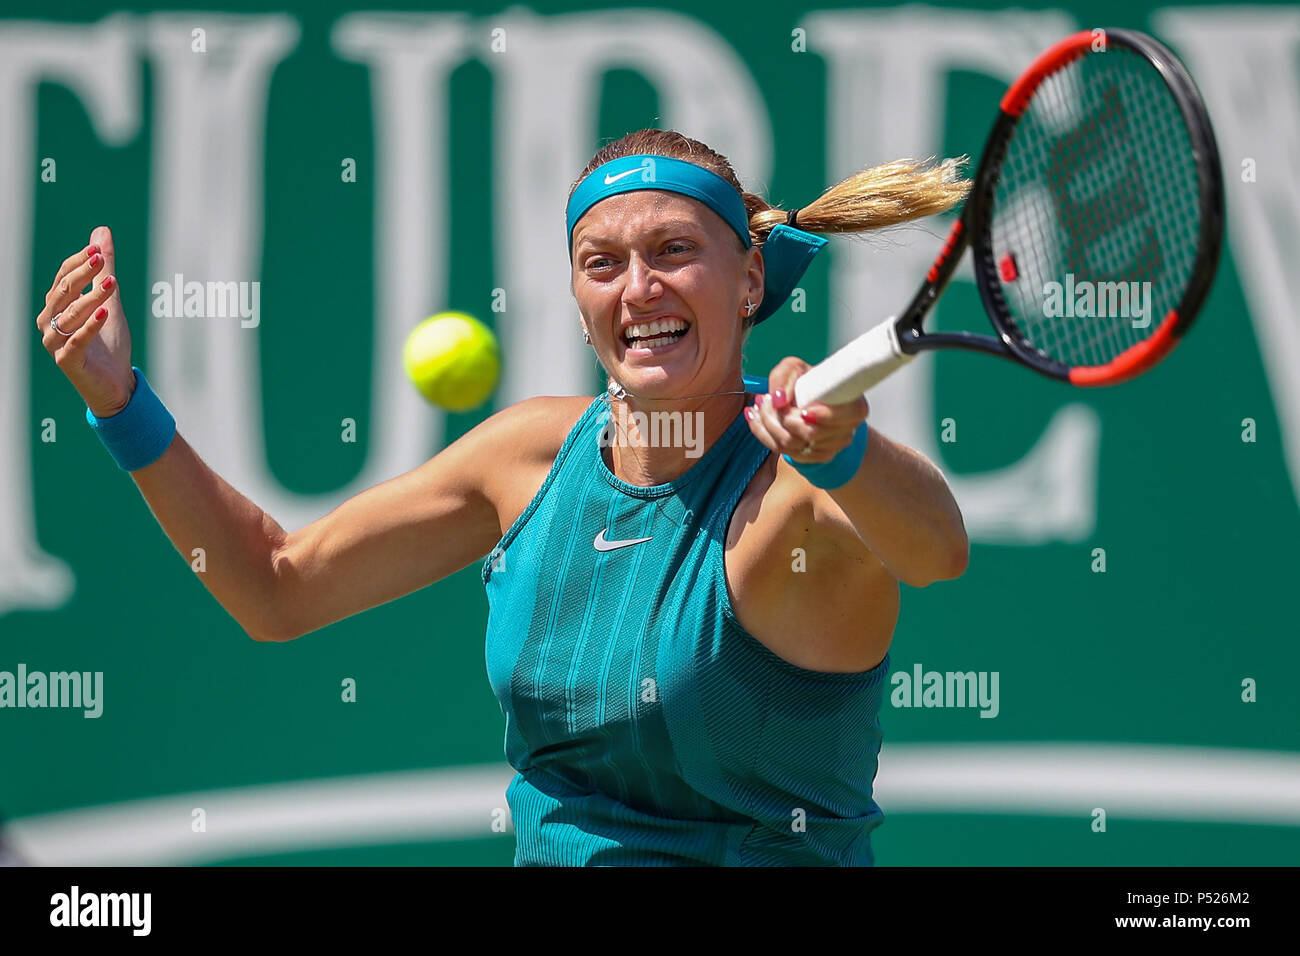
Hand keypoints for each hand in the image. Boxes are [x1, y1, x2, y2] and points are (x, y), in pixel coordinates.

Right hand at [36, 225, 135, 417]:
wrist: (117, 384)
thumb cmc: (109, 343)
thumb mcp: (111, 302)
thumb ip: (105, 270)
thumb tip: (101, 232)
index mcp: (56, 307)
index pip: (62, 278)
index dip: (79, 263)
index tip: (97, 248)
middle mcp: (50, 323)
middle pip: (63, 293)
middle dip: (82, 274)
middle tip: (101, 259)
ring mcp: (55, 343)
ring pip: (70, 315)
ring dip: (91, 298)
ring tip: (111, 284)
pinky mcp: (67, 362)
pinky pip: (75, 341)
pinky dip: (89, 327)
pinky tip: (103, 313)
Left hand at [745, 356, 868, 463]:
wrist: (808, 399)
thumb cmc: (807, 381)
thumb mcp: (796, 368)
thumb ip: (786, 376)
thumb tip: (778, 399)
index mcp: (854, 408)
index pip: (846, 417)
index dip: (825, 415)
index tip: (803, 409)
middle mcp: (846, 431)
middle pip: (809, 433)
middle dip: (780, 416)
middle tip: (765, 398)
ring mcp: (830, 448)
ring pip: (791, 444)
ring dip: (767, 424)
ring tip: (759, 406)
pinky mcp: (812, 458)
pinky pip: (783, 452)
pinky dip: (764, 434)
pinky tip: (757, 419)